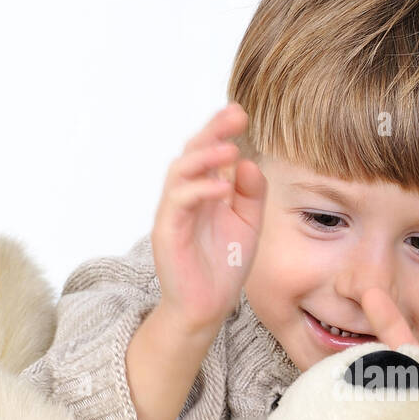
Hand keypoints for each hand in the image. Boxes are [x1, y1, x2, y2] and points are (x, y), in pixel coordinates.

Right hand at [152, 102, 265, 336]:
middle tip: (234, 115)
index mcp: (205, 191)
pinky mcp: (167, 232)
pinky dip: (200, 192)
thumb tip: (248, 163)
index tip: (240, 112)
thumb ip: (251, 194)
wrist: (207, 307)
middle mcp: (186, 196)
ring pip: (179, 172)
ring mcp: (174, 213)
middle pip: (192, 153)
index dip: (220, 130)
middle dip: (212, 132)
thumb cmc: (224, 266)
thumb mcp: (248, 225)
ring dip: (204, 158)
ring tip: (229, 149)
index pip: (209, 152)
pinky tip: (223, 189)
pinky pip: (179, 203)